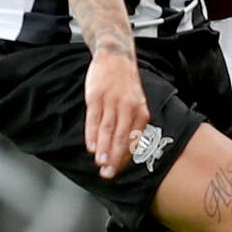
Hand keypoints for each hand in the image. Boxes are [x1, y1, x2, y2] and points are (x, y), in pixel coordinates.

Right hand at [84, 47, 149, 179]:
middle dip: (114, 158)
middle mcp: (129, 107)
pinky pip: (94, 118)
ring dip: (103, 148)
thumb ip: (132, 124)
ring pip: (107, 129)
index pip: (133, 139)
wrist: (116, 57)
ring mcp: (112, 101)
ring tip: (100, 163)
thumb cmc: (126, 85)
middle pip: (121, 137)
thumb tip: (124, 149)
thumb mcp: (137, 103)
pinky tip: (90, 146)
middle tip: (108, 174)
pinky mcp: (97, 96)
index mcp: (141, 111)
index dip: (125, 157)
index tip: (117, 171)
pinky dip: (91, 134)